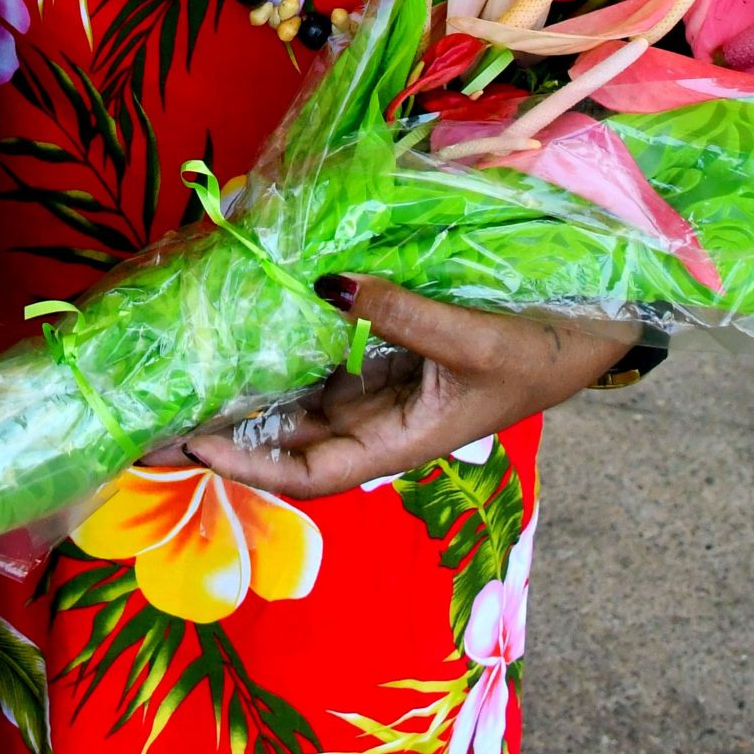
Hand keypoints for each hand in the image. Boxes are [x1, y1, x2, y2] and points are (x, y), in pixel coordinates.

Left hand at [177, 276, 633, 503]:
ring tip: (189, 369)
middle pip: (292, 443)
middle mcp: (383, 424)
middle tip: (161, 407)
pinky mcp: (391, 358)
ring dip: (252, 393)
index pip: (309, 473)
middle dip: (230, 431)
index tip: (193, 440)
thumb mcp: (473, 337)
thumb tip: (325, 280)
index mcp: (401, 442)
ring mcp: (384, 391)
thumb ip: (400, 313)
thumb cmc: (540, 349)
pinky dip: (288, 351)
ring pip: (304, 403)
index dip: (249, 463)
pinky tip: (252, 328)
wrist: (592, 332)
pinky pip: (327, 363)